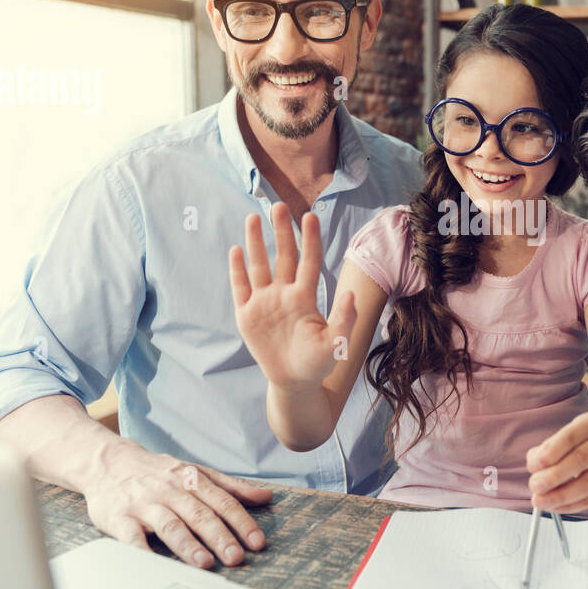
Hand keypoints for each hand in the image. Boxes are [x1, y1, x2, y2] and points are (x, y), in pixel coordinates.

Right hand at [84, 438, 272, 568]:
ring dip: (188, 544)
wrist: (108, 462)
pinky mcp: (119, 518)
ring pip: (169, 524)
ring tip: (205, 563)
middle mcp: (170, 490)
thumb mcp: (196, 472)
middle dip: (220, 536)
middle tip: (236, 557)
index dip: (241, 522)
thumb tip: (266, 496)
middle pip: (199, 514)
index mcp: (191, 480)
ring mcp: (144, 504)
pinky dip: (142, 552)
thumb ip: (231, 486)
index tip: (257, 542)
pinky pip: (131, 537)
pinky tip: (154, 566)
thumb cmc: (158, 472)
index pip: (222, 501)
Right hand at [228, 204, 356, 389]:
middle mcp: (284, 294)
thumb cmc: (318, 362)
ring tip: (254, 218)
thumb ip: (344, 319)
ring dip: (256, 242)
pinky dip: (237, 270)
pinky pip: (241, 287)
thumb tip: (351, 295)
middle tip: (279, 206)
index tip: (310, 216)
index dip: (310, 240)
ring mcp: (264, 302)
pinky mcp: (247, 315)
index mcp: (305, 297)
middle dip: (281, 231)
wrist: (294, 382)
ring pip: (259, 266)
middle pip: (282, 256)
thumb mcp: (335, 344)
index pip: (308, 262)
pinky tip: (236, 249)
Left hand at [525, 411, 587, 513]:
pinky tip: (555, 506)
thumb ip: (547, 450)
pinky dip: (571, 506)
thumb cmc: (583, 444)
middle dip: (554, 476)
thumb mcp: (565, 437)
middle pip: (581, 459)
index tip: (533, 466)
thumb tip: (535, 468)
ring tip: (541, 501)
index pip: (570, 437)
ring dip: (561, 495)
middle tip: (535, 485)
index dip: (550, 453)